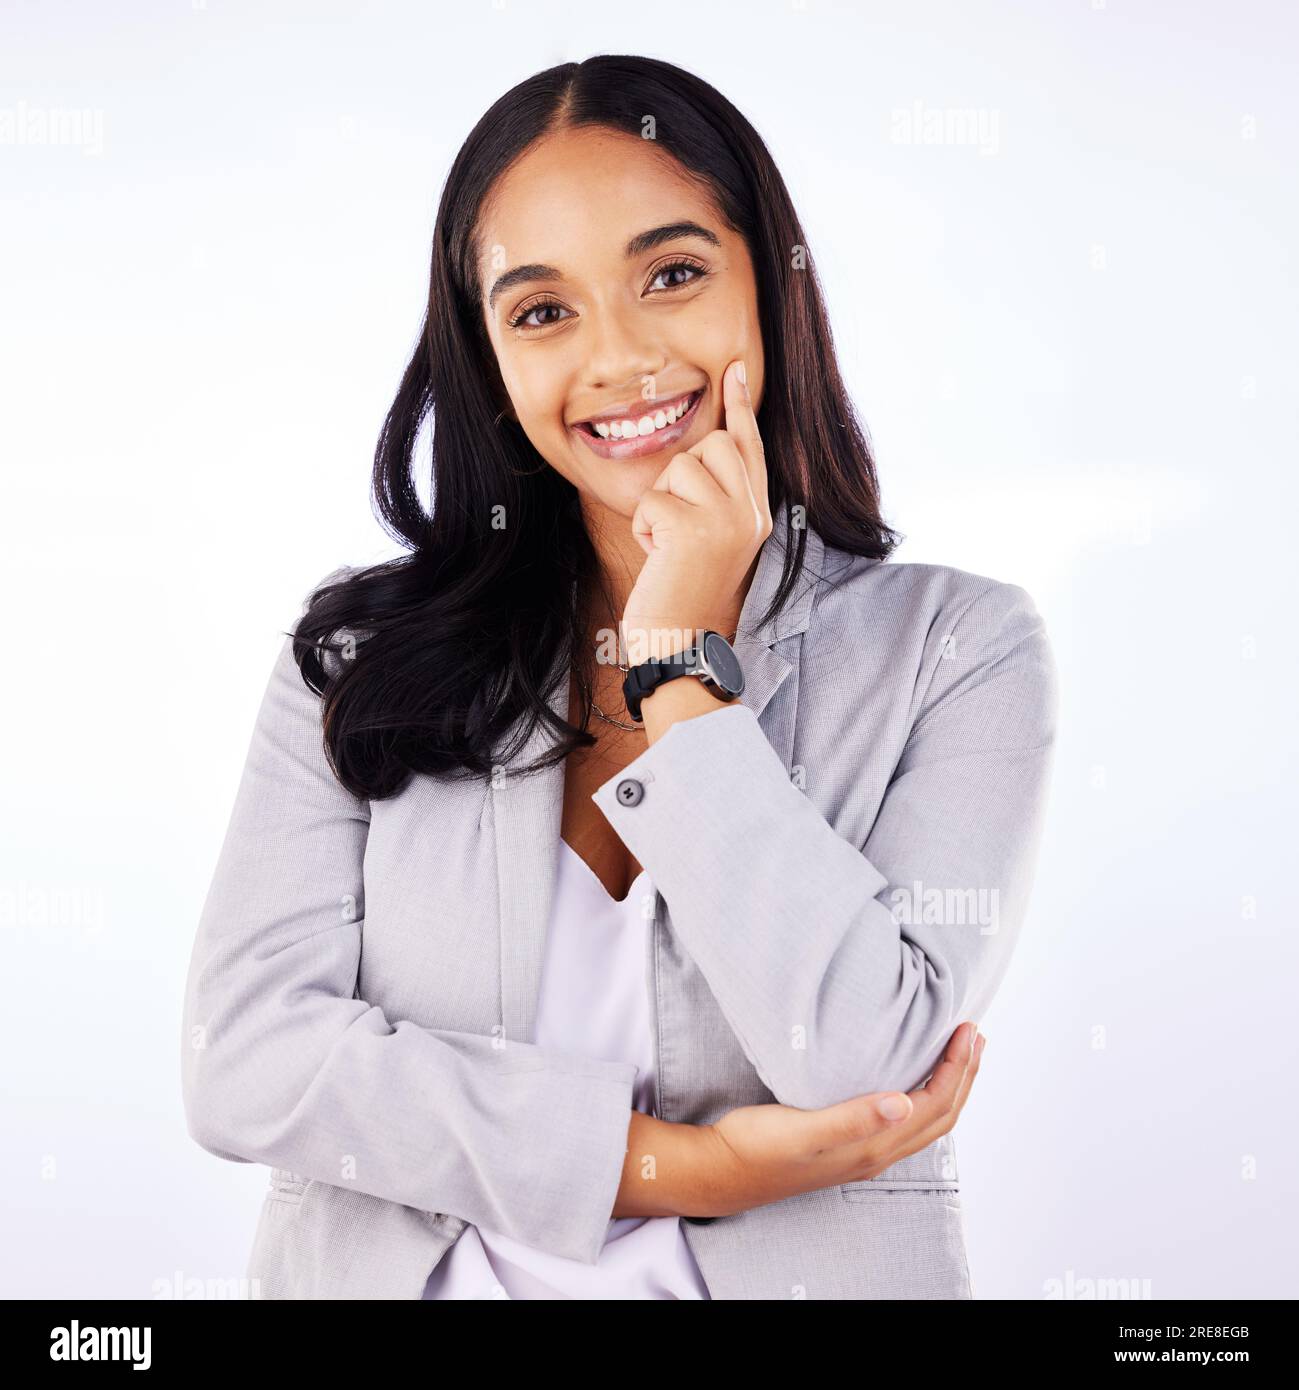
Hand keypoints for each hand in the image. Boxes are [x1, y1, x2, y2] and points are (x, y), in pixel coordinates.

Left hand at [620, 359, 772, 666]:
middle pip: (711, 445)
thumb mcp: (713, 542)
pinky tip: (657, 556)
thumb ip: (717, 498)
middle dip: (682, 474)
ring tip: (669, 545)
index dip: (740, 406)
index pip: (749, 447)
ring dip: (660, 502)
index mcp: (758, 516)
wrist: (680, 644)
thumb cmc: (686, 597)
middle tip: (678, 522)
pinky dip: (643, 526)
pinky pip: (652, 498)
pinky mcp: (693, 528)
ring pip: (680, 466)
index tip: (735, 368)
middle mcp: (751, 513)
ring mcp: (727, 520)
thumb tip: (699, 452)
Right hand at [692, 1022, 984, 1217]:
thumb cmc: (759, 1147)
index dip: (956, 1068)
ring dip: (949, 1086)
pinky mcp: (847, 1143)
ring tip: (958, 1054)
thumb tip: (904, 1105)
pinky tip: (910, 1079)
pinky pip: (903, 1119)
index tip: (967, 1031)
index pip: (933, 1104)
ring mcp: (863, 1150)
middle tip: (975, 1035)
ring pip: (925, 1119)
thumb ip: (853, 1119)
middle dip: (964, 1075)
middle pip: (940, 1115)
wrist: (725, 1169)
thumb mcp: (804, 1130)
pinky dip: (922, 1094)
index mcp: (873, 1146)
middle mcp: (876, 1152)